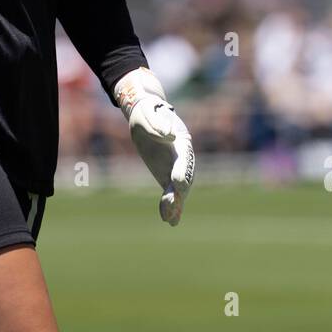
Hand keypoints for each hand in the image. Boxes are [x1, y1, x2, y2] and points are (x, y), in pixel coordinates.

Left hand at [114, 68, 195, 225]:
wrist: (145, 113)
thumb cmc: (147, 110)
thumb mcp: (148, 112)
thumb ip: (157, 123)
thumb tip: (169, 135)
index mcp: (181, 139)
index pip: (185, 158)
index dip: (183, 170)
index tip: (178, 182)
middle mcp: (182, 156)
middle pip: (185, 177)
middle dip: (180, 192)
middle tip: (173, 203)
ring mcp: (175, 166)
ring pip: (179, 189)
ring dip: (175, 203)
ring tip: (168, 218)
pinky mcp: (166, 175)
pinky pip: (170, 192)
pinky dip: (171, 206)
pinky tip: (170, 221)